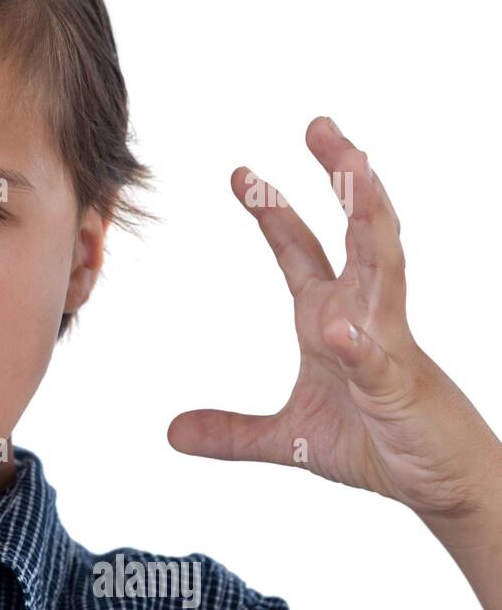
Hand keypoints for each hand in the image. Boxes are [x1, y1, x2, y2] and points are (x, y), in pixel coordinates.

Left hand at [168, 116, 501, 544]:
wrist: (436, 484)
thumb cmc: (376, 446)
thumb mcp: (288, 438)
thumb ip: (232, 432)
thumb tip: (172, 432)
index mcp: (329, 316)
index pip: (299, 249)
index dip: (272, 208)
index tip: (240, 172)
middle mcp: (362, 314)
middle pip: (354, 229)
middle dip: (339, 176)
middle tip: (318, 125)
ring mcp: (385, 344)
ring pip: (383, 264)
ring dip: (369, 216)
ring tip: (355, 172)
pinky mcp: (399, 387)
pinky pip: (376, 359)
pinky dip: (360, 344)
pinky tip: (341, 330)